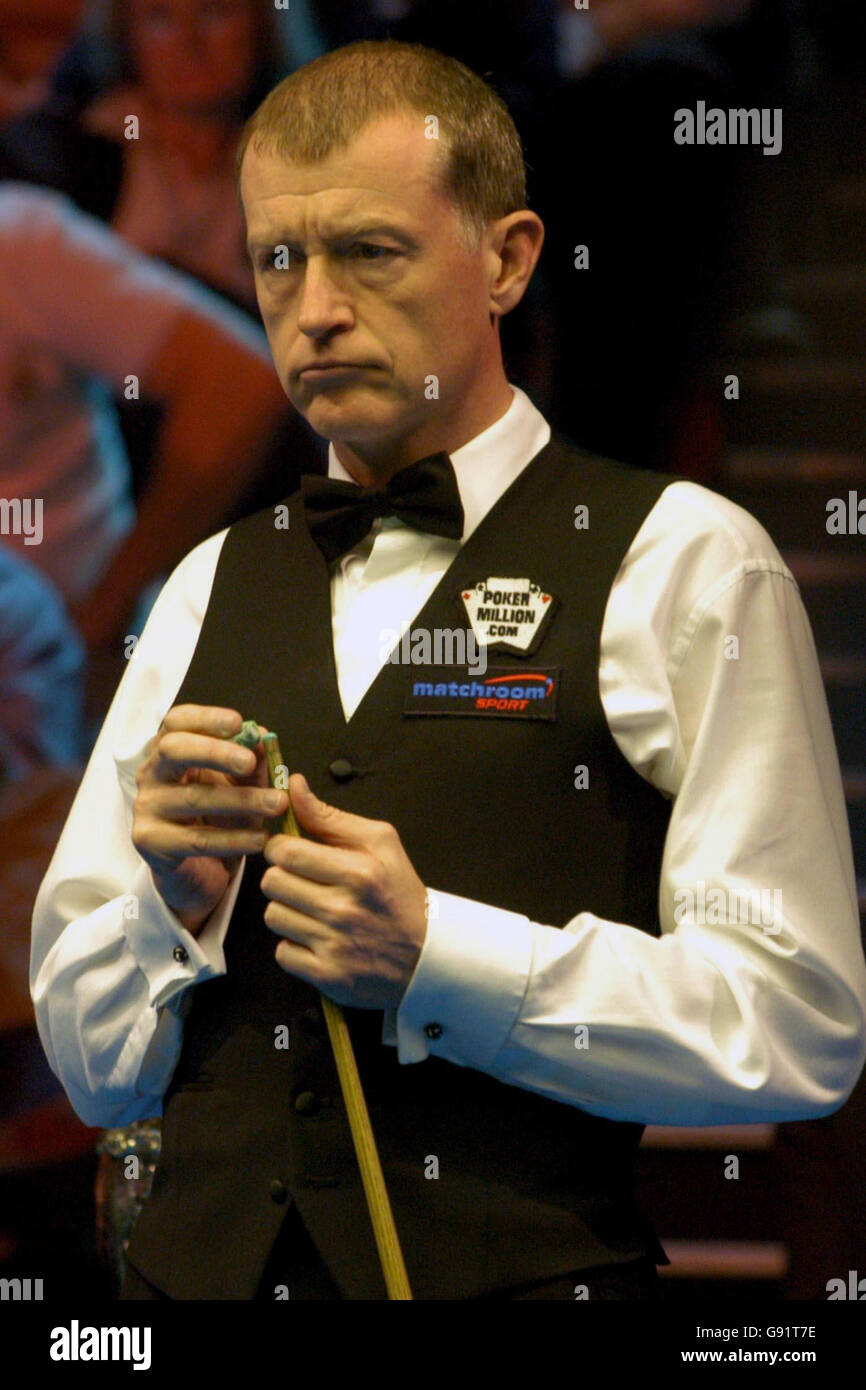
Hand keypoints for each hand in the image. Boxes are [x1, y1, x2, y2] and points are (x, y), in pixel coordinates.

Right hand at [131, 705, 287, 933]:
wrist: (198, 873)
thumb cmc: (219, 820)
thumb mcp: (241, 788)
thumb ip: (252, 764)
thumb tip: (263, 737)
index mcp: (171, 751)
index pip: (178, 722)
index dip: (206, 718)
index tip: (239, 723)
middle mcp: (151, 773)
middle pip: (173, 749)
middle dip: (215, 752)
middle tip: (249, 763)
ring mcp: (147, 807)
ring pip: (193, 797)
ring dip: (241, 800)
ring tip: (277, 804)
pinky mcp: (150, 842)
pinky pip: (197, 839)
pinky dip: (234, 839)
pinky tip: (261, 839)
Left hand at [260, 774, 427, 1009]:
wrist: (428, 956)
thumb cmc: (400, 894)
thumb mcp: (380, 844)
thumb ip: (330, 816)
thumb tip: (293, 786)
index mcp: (358, 871)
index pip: (285, 851)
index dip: (281, 848)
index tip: (294, 853)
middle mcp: (344, 909)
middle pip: (271, 883)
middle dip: (283, 878)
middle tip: (305, 882)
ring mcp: (334, 946)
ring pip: (273, 916)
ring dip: (288, 911)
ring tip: (313, 911)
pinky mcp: (328, 976)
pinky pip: (282, 953)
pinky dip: (295, 946)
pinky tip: (318, 939)